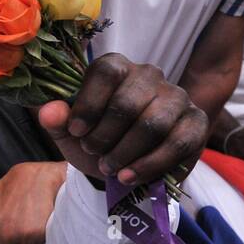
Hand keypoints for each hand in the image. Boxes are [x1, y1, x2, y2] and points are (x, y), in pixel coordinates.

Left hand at [38, 53, 206, 184]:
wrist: (122, 166)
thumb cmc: (94, 140)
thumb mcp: (69, 134)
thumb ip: (55, 121)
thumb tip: (48, 111)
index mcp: (115, 67)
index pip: (106, 72)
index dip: (88, 104)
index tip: (76, 132)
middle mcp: (149, 75)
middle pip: (128, 103)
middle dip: (104, 136)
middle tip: (92, 152)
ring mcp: (177, 97)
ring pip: (153, 124)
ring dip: (125, 152)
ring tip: (108, 168)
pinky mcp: (196, 122)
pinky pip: (177, 144)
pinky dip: (149, 165)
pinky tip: (129, 176)